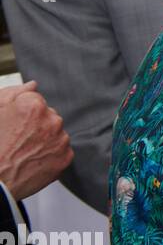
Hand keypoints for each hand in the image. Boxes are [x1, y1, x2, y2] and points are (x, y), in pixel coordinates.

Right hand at [0, 82, 73, 199]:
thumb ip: (14, 94)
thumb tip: (33, 85)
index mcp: (34, 105)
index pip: (37, 101)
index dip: (24, 113)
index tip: (16, 123)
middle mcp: (52, 120)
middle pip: (49, 117)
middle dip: (38, 125)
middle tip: (19, 139)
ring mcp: (61, 139)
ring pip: (56, 133)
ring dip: (46, 139)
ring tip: (26, 151)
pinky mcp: (66, 157)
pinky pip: (62, 150)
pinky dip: (51, 154)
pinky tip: (34, 159)